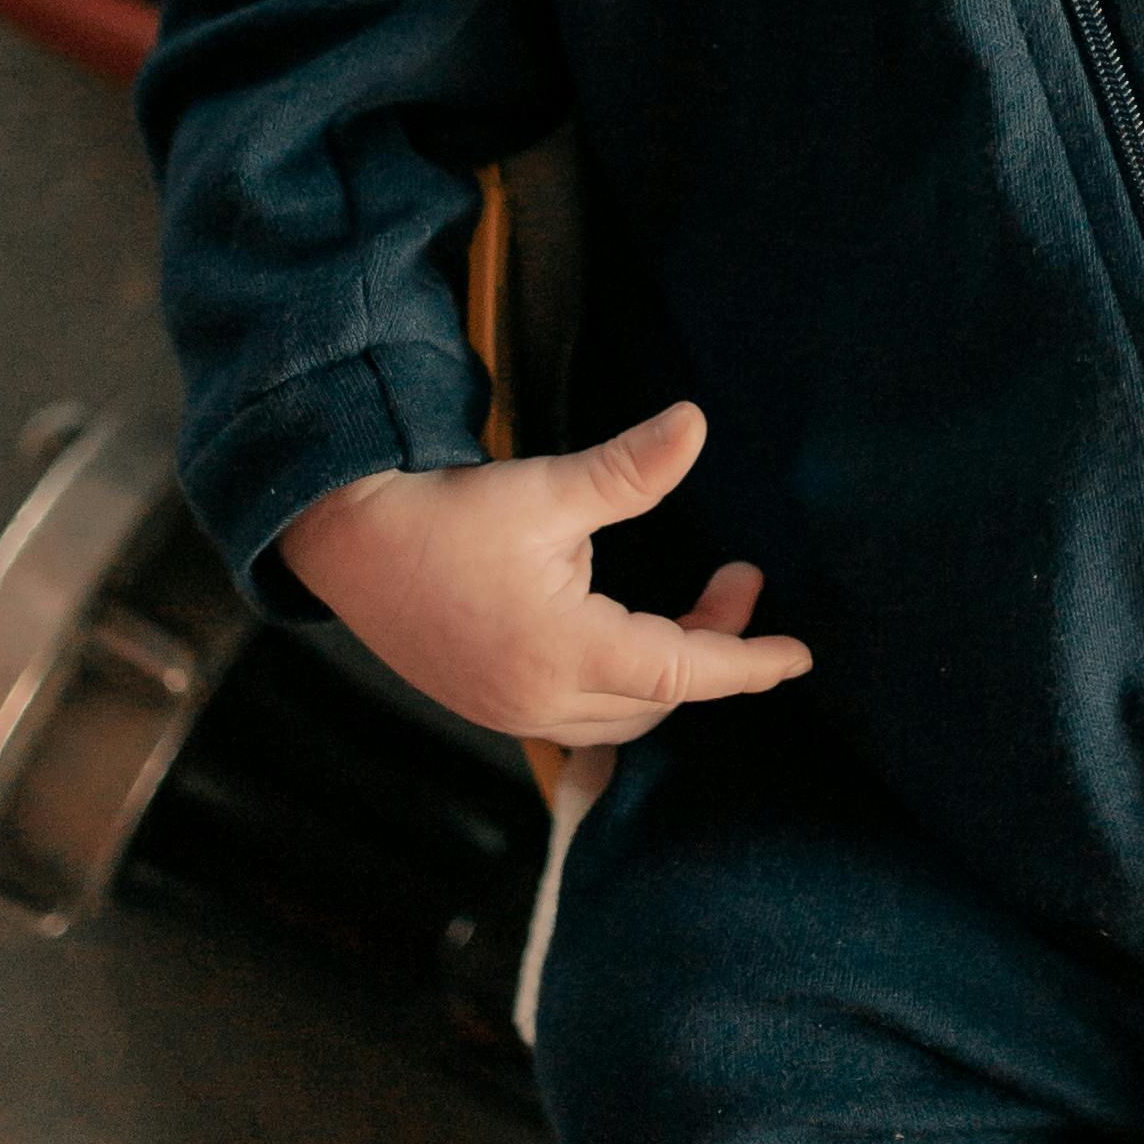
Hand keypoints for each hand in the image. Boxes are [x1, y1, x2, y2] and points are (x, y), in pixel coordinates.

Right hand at [275, 404, 806, 754]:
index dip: (747, 661)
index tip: (800, 656)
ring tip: (695, 605)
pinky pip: (580, 718)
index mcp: (561, 650)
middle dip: (712, 650)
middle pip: (657, 701)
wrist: (343, 538)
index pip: (682, 672)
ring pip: (620, 719)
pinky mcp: (489, 705)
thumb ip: (629, 470)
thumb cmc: (442, 510)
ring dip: (668, 675)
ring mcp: (509, 711)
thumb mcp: (545, 486)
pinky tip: (632, 636)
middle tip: (737, 580)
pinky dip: (623, 689)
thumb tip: (696, 424)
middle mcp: (537, 699)